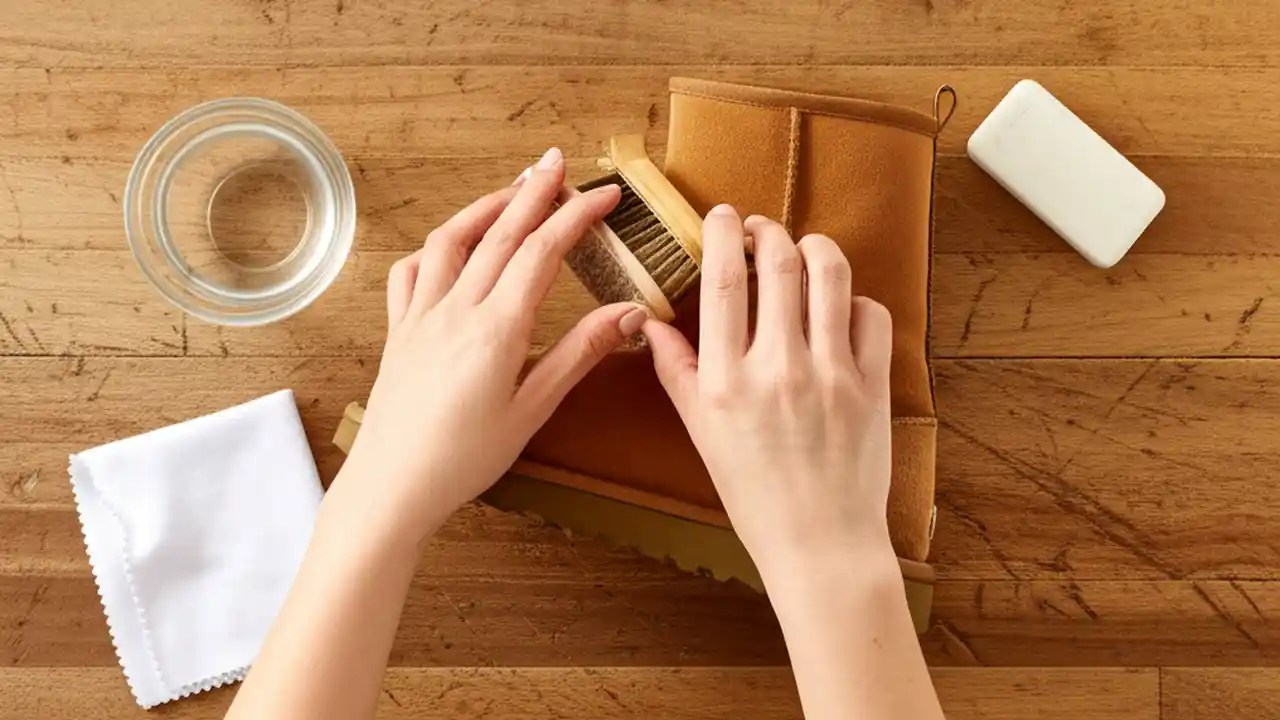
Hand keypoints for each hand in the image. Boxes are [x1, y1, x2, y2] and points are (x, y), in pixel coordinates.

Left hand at [341, 148, 648, 542]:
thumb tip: (630, 314)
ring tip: (512, 189)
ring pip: (452, 240)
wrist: (391, 485)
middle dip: (534, 192)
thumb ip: (580, 354)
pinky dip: (434, 248)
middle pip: (500, 233)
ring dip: (485, 207)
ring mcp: (421, 315)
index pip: (543, 252)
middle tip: (558, 161)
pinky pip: (411, 272)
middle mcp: (456, 309)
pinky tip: (448, 245)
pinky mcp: (399, 330)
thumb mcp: (533, 408)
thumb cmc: (465, 458)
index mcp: (497, 328)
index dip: (577, 217)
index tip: (605, 194)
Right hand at [642, 205, 894, 575]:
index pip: (722, 279)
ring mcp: (831, 375)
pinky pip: (872, 315)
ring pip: (830, 275)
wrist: (819, 544)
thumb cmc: (754, 495)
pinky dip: (855, 299)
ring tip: (804, 248)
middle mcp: (777, 369)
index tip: (722, 217)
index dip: (723, 232)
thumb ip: (676, 371)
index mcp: (726, 381)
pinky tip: (840, 307)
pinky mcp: (873, 385)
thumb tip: (649, 322)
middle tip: (761, 230)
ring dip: (816, 247)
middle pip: (778, 263)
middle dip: (769, 231)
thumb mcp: (700, 434)